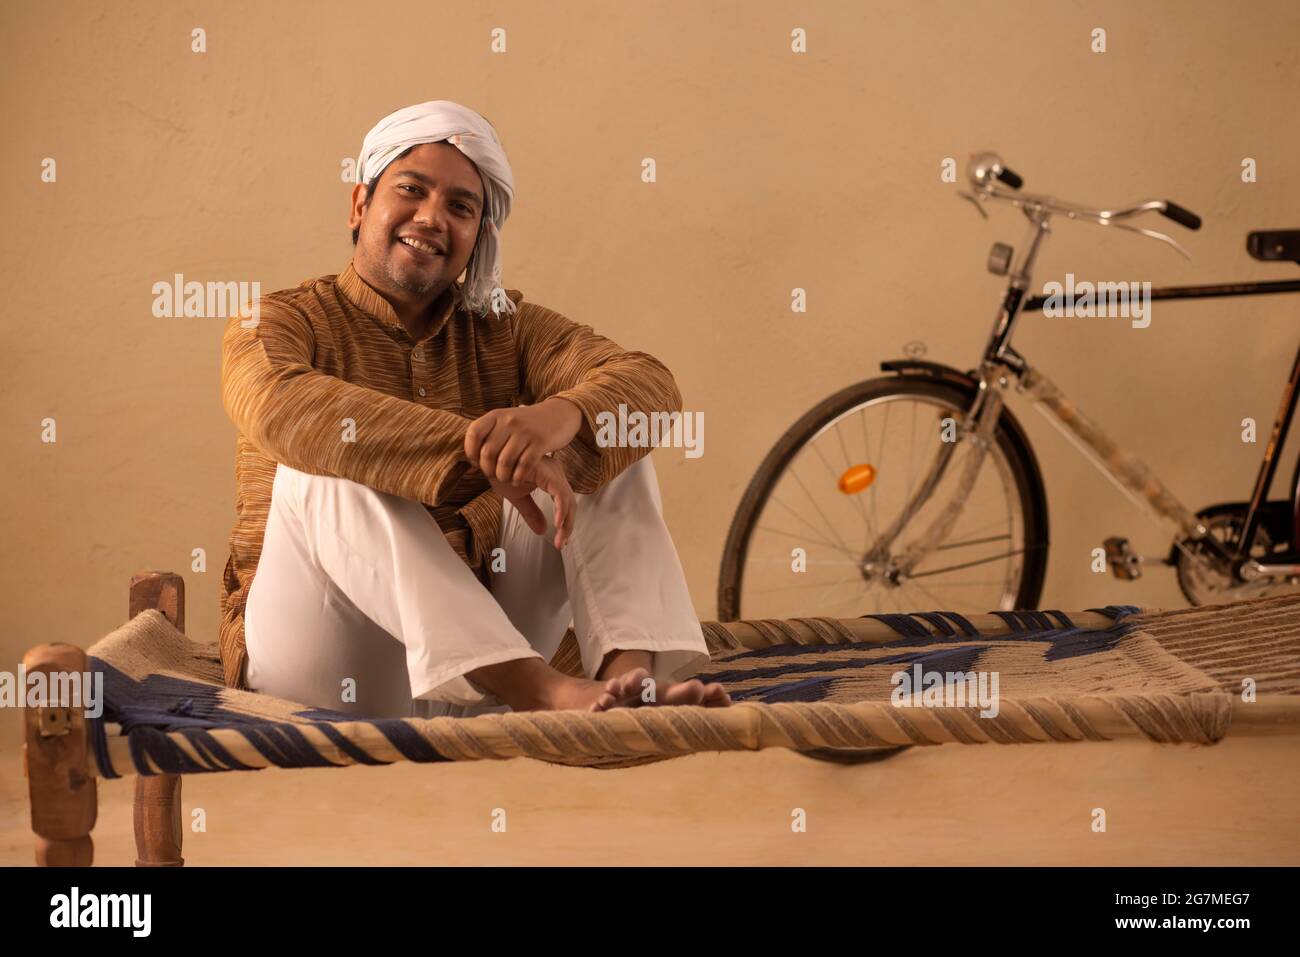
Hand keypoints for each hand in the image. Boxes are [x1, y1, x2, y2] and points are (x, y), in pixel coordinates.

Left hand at [465, 398, 583, 486]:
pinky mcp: (541, 442)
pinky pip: (524, 465)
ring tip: (506, 479)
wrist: (558, 414)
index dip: (471, 452)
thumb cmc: (527, 424)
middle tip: (493, 475)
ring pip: (505, 461)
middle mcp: (509, 421)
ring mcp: (525, 431)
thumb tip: (468, 462)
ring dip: (503, 476)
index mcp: (497, 415)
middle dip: (488, 469)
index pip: (474, 433)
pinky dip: (518, 477)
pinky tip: (518, 481)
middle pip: (488, 452)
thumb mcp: (506, 422)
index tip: (476, 463)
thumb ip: (488, 436)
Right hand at [482, 455, 576, 549]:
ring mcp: (552, 471)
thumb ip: (531, 513)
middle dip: (567, 526)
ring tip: (559, 540)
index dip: (566, 523)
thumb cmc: (500, 472)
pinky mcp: (547, 472)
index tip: (560, 541)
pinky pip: (560, 494)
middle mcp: (555, 472)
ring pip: (568, 500)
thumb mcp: (518, 497)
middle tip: (560, 544)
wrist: (486, 460)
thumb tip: (543, 531)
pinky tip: (557, 524)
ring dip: (565, 523)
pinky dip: (561, 510)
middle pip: (570, 503)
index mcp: (551, 477)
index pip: (564, 503)